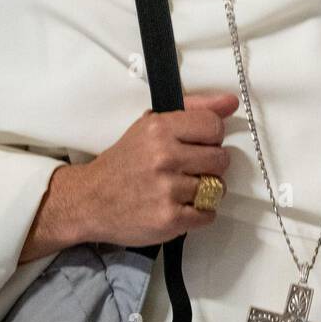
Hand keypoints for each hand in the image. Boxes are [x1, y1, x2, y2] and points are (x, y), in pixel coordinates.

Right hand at [21, 91, 240, 260]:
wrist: (89, 200)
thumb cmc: (124, 162)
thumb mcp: (151, 126)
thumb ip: (193, 110)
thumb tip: (231, 102)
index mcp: (160, 129)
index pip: (214, 126)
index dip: (211, 138)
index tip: (198, 144)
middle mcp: (164, 156)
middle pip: (221, 159)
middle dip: (210, 166)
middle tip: (188, 169)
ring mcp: (167, 190)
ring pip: (216, 188)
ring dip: (204, 192)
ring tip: (181, 189)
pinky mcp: (169, 219)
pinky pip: (208, 215)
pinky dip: (199, 214)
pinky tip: (179, 206)